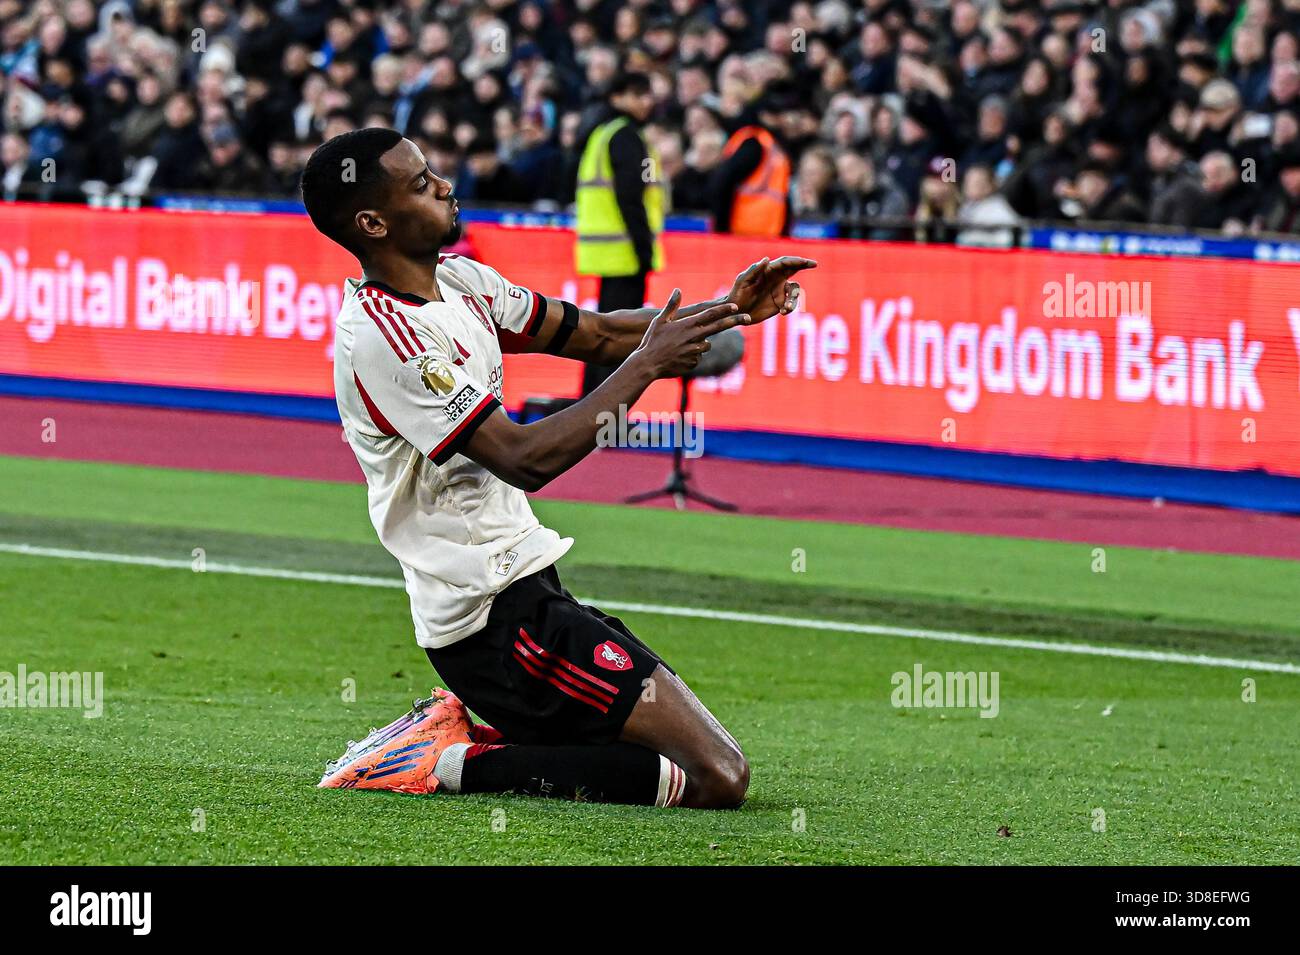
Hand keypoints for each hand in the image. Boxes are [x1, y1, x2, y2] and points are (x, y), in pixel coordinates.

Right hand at [632, 289, 748, 379]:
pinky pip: (697, 357)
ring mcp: (695, 351)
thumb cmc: (651, 341)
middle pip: (719, 327)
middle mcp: (694, 337)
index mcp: (687, 325)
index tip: (735, 306)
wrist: (647, 364)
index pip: (710, 315)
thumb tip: (677, 290)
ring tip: (679, 346)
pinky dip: (691, 356)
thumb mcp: (660, 321)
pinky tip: (677, 357)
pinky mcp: (694, 363)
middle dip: (735, 321)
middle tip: (748, 317)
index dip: (724, 310)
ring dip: (699, 343)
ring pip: (706, 344)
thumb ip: (671, 306)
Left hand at [726, 255, 817, 322]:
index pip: (784, 263)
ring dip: (794, 298)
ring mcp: (779, 291)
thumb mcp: (743, 282)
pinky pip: (792, 303)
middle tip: (813, 264)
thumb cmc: (736, 294)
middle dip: (804, 264)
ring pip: (795, 290)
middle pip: (794, 269)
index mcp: (768, 271)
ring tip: (787, 308)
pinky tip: (783, 312)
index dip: (796, 260)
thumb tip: (767, 259)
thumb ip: (754, 270)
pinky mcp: (780, 303)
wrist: (736, 313)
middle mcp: (775, 279)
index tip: (807, 262)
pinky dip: (791, 307)